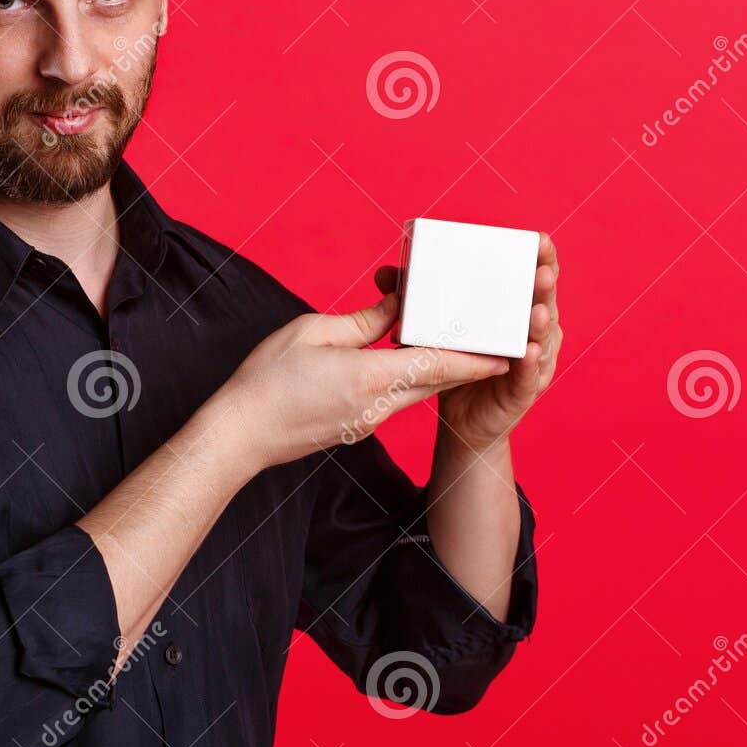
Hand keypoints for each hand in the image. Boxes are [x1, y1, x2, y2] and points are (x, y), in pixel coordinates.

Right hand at [207, 290, 511, 474]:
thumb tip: (394, 310)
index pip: (437, 365)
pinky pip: (394, 399)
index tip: (506, 351)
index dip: (475, 359)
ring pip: (417, 391)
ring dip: (440, 371)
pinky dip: (410, 380)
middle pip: (436, 381)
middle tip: (494, 342)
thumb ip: (362, 322)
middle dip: (468, 364)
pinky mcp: (356, 427)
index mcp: (371, 376)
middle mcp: (379, 404)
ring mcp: (368, 421)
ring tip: (457, 345)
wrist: (240, 435)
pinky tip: (408, 361)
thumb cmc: (266, 381)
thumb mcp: (312, 332)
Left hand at [373, 231, 561, 448]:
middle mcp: (530, 334)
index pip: (530, 279)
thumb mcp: (437, 330)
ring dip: (542, 323)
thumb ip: (416, 301)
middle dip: (545, 284)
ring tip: (536, 310)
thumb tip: (385, 274)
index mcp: (513, 312)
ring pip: (543, 339)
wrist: (462, 422)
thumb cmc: (456, 367)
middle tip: (541, 267)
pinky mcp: (522, 392)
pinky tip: (529, 350)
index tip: (538, 239)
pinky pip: (529, 376)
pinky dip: (531, 363)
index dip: (539, 259)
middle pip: (543, 303)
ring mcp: (531, 364)